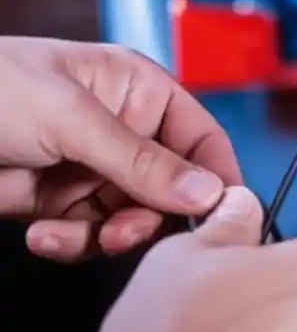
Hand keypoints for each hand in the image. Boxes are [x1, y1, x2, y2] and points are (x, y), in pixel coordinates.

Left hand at [0, 37, 240, 260]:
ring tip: (80, 235)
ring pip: (131, 217)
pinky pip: (89, 233)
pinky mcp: (57, 201)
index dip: (214, 177)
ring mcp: (89, 167)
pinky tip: (43, 234)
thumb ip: (142, 161)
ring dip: (107, 235)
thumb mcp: (72, 119)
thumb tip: (208, 192)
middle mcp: (121, 129)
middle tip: (126, 233)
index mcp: (136, 89)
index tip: (218, 215)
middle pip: (171, 188)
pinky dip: (72, 242)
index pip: (200, 138)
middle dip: (150, 216)